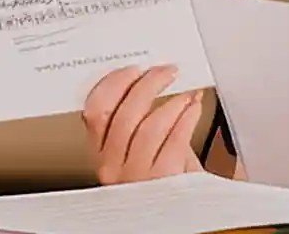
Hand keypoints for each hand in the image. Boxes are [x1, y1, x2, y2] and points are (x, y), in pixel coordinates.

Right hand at [82, 64, 204, 184]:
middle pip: (122, 114)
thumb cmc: (161, 186)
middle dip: (147, 85)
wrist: (179, 218)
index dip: (112, 84)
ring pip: (148, 125)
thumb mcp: (141, 153)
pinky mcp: (164, 181)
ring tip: (185, 93)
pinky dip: (186, 117)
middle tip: (165, 72)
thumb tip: (151, 82)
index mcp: (101, 157)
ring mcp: (137, 176)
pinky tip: (193, 108)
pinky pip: (175, 140)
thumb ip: (139, 121)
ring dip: (171, 101)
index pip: (94, 112)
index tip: (131, 70)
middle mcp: (113, 168)